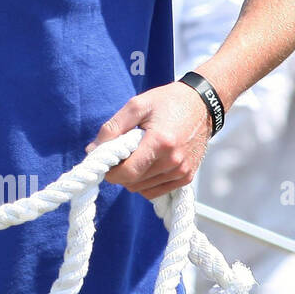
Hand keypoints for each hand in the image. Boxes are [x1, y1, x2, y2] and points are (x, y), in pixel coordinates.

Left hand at [86, 81, 213, 199]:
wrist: (202, 105)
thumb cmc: (166, 102)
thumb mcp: (136, 106)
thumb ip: (112, 128)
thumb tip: (92, 151)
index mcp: (160, 143)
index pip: (127, 173)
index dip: (110, 172)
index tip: (104, 162)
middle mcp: (173, 161)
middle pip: (133, 183)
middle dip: (119, 173)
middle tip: (119, 155)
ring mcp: (182, 172)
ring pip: (143, 189)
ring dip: (132, 178)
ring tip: (134, 156)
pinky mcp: (187, 177)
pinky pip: (156, 191)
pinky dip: (145, 183)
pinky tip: (145, 165)